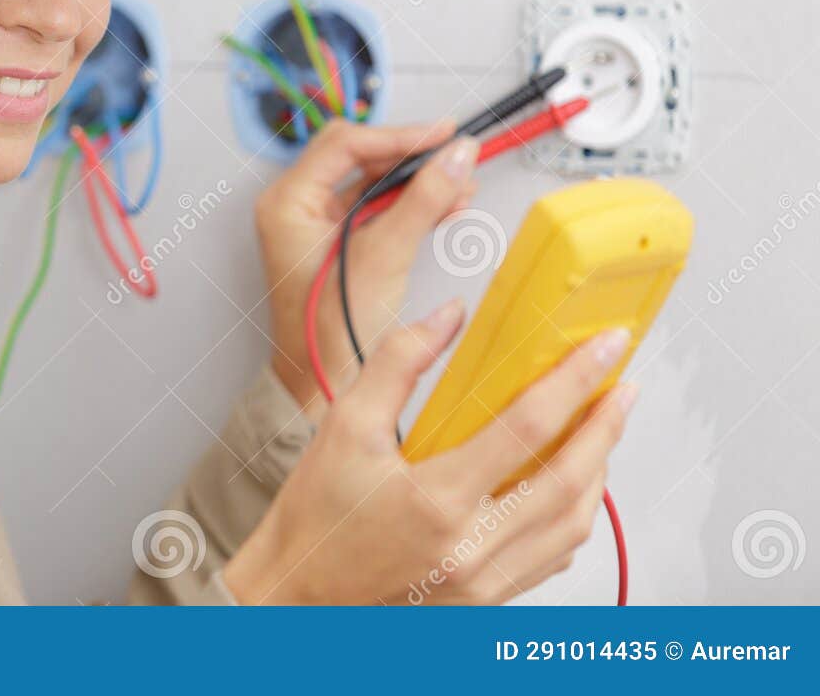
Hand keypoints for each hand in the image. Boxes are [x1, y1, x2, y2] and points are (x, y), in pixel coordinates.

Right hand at [224, 303, 638, 604]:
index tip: (603, 347)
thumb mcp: (344, 426)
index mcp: (436, 501)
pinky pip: (554, 558)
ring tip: (598, 431)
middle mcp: (470, 549)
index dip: (573, 380)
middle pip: (570, 481)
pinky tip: (566, 487)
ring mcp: (485, 583)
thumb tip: (449, 316)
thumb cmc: (316, 517)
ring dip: (597, 472)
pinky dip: (573, 517)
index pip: (527, 428)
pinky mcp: (487, 601)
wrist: (297, 595)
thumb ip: (398, 361)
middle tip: (621, 385)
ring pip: (574, 526)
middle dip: (606, 426)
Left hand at [253, 117, 479, 416]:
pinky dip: (412, 205)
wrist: (322, 385)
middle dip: (411, 156)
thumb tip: (458, 155)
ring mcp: (316, 224)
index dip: (399, 135)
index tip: (444, 134)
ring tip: (462, 184)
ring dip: (418, 181)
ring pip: (372, 181)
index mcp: (287, 202)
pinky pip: (377, 208)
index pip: (345, 143)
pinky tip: (448, 206)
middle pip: (359, 156)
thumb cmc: (330, 331)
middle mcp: (296, 206)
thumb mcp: (384, 256)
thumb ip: (423, 200)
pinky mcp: (338, 242)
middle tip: (457, 155)